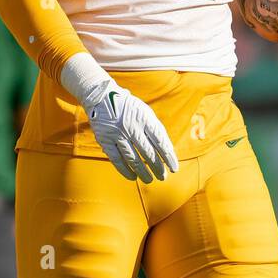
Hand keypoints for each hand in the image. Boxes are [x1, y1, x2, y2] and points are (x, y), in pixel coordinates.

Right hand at [60, 53, 178, 183]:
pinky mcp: (105, 140)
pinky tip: (132, 177)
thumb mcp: (145, 112)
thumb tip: (167, 151)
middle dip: (157, 167)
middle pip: (148, 152)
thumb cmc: (129, 107)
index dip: (168, 157)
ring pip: (133, 158)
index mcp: (145, 118)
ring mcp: (118, 134)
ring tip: (149, 180)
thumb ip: (155, 129)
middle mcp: (132, 126)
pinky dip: (125, 170)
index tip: (174, 168)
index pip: (160, 141)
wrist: (102, 97)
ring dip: (143, 172)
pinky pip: (116, 159)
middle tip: (163, 177)